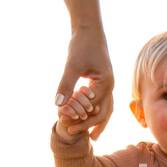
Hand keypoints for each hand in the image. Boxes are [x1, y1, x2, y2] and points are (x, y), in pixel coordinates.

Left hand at [54, 26, 113, 140]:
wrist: (89, 29)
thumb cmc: (81, 44)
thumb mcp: (72, 65)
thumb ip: (65, 85)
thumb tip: (57, 104)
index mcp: (105, 83)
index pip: (95, 108)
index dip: (81, 119)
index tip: (68, 127)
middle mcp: (110, 85)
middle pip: (105, 112)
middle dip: (93, 125)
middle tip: (83, 138)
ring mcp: (108, 83)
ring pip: (107, 108)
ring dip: (98, 121)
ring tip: (92, 136)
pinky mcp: (103, 80)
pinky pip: (102, 100)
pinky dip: (96, 110)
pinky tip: (87, 114)